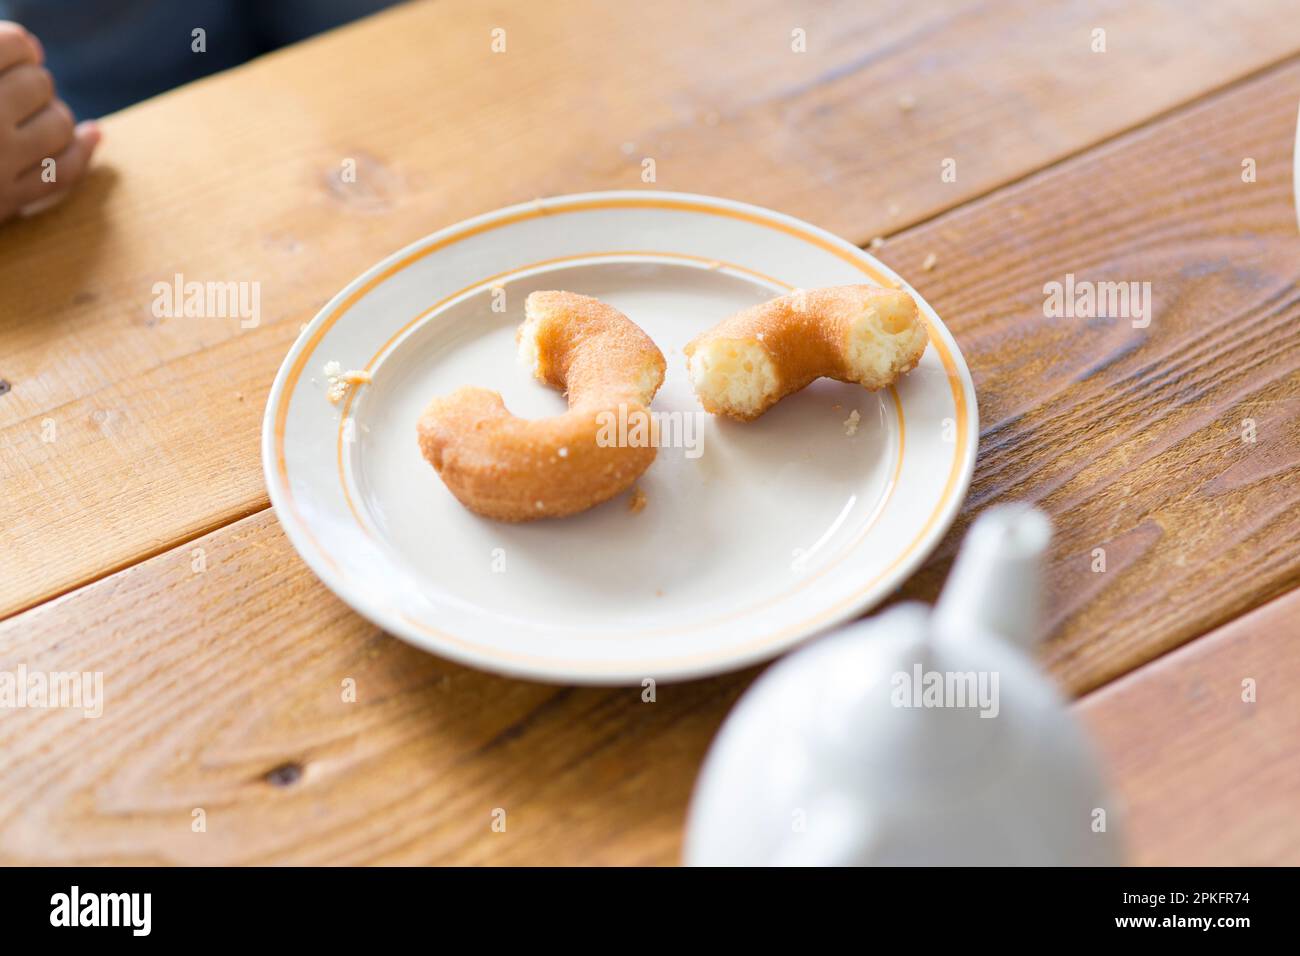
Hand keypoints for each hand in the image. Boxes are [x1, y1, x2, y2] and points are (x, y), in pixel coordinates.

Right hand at [0, 21, 99, 223]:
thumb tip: (30, 46)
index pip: (14, 45)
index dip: (21, 46)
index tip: (20, 52)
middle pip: (38, 84)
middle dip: (32, 82)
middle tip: (15, 88)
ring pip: (58, 125)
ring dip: (54, 114)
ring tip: (34, 112)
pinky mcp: (7, 201)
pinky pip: (64, 172)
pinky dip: (82, 150)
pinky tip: (92, 133)